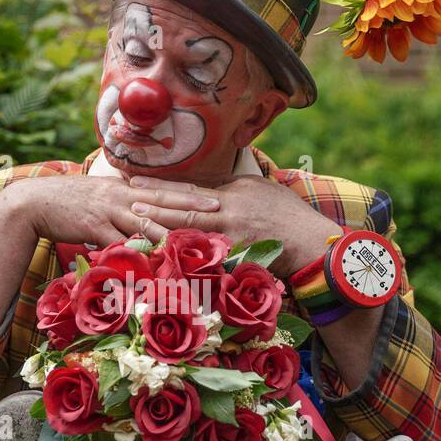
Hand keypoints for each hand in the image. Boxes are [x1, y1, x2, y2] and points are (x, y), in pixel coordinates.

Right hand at [6, 174, 220, 246]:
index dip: (189, 193)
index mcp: (125, 189)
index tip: (214, 196)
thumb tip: (140, 208)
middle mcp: (121, 196)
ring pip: (145, 222)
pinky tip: (153, 261)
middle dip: (191, 205)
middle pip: (163, 200)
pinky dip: (137, 252)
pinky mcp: (95, 227)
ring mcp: (109, 211)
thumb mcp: (99, 196)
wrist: (34, 203)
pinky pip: (120, 243)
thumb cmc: (67, 202)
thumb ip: (121, 203)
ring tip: (196, 239)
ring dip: (171, 232)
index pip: (163, 189)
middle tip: (218, 208)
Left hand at [128, 174, 336, 274]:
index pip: (191, 187)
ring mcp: (232, 236)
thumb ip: (232, 189)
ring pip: (188, 228)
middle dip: (153, 201)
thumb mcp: (262, 191)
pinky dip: (180, 254)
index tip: (136, 181)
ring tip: (134, 220)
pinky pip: (202, 257)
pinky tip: (159, 252)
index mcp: (235, 192)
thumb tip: (206, 189)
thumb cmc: (289, 217)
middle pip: (184, 205)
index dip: (162, 185)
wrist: (313, 245)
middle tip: (126, 197)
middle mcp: (230, 211)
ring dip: (159, 225)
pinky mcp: (236, 258)